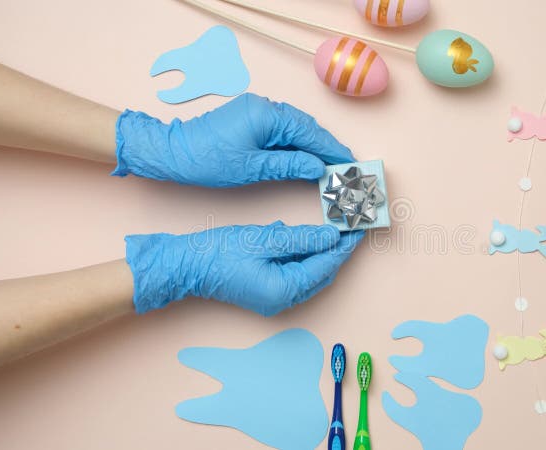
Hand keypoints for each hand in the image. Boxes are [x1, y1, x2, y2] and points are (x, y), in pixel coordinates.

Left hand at [112, 93, 353, 186]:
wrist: (173, 153)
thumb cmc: (207, 160)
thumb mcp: (253, 168)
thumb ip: (289, 166)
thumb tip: (318, 168)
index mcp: (267, 114)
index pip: (309, 131)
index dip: (332, 148)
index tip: (350, 162)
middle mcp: (264, 106)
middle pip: (305, 126)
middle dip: (326, 146)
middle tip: (345, 166)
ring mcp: (257, 110)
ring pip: (294, 128)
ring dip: (312, 146)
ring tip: (331, 165)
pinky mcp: (250, 119)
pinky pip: (281, 129)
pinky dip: (295, 144)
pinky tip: (306, 158)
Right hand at [125, 222, 364, 315]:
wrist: (186, 266)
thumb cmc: (219, 253)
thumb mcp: (264, 239)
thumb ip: (301, 238)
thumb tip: (333, 235)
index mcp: (285, 290)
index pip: (326, 265)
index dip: (345, 245)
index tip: (359, 226)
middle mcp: (284, 300)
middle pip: (322, 273)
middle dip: (337, 249)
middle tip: (350, 225)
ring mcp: (275, 298)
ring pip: (310, 273)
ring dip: (320, 251)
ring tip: (333, 227)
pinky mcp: (268, 291)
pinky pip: (295, 273)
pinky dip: (302, 255)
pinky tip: (302, 236)